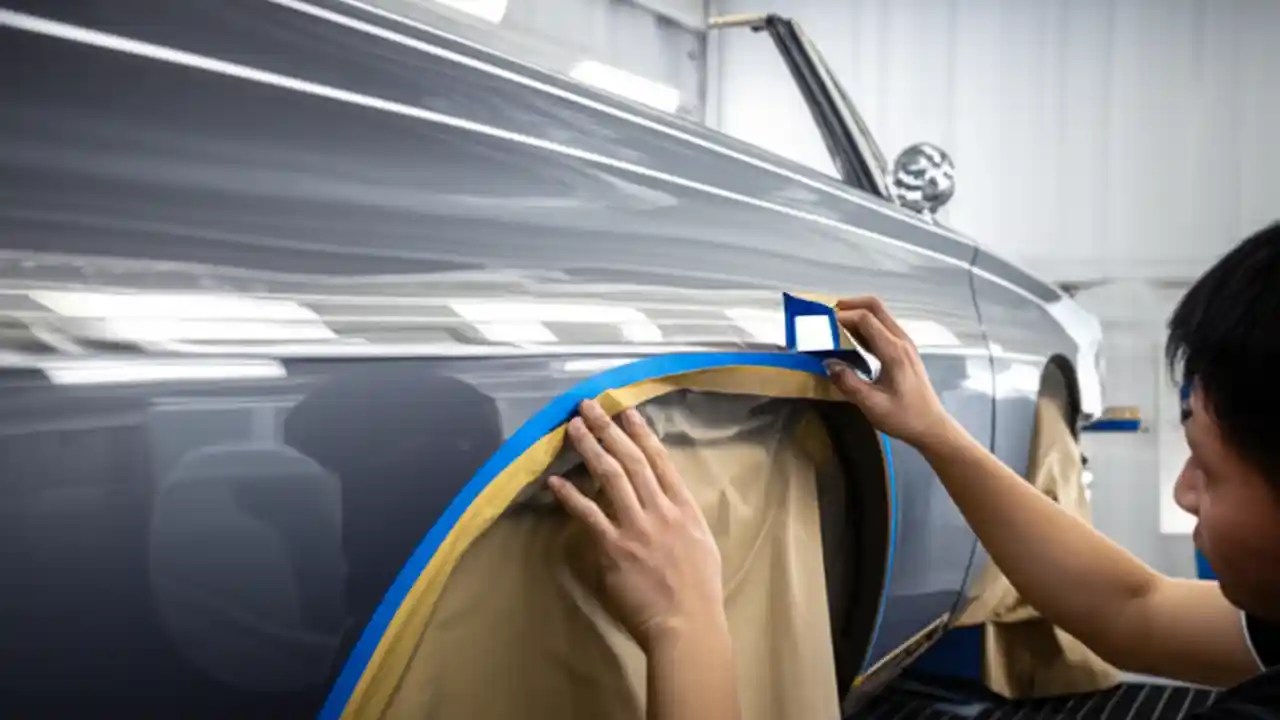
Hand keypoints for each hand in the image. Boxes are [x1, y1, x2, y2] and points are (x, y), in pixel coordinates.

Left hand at [549, 400, 726, 650]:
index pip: (660, 461)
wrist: (688, 623)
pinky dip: (571, 495)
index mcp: (684, 508)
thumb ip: (682, 518)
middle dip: (609, 429)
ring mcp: (636, 527)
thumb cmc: (699, 591)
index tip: (627, 412)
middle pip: (632, 460)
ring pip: (611, 477)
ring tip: (573, 428)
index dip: (642, 433)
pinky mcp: (614, 548)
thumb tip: (664, 502)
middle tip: (590, 406)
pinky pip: (589, 515)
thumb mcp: (702, 544)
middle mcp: (660, 510)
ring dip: (590, 448)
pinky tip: (555, 481)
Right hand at [824, 296, 959, 451]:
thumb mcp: (872, 404)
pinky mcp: (904, 351)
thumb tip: (828, 363)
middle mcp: (901, 341)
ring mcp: (904, 344)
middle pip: (875, 307)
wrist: (931, 426)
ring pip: (880, 315)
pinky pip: (883, 327)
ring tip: (834, 324)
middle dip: (850, 305)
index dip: (842, 317)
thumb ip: (848, 382)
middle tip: (826, 313)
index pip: (865, 319)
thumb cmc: (904, 417)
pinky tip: (851, 338)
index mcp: (893, 351)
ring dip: (857, 313)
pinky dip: (865, 325)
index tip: (821, 324)